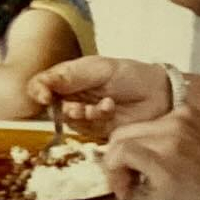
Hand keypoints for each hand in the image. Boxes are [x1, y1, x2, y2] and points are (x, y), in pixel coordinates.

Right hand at [25, 56, 171, 139]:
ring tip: (101, 106)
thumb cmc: (131, 75)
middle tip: (78, 106)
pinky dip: (95, 120)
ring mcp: (85, 114)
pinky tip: (109, 109)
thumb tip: (40, 85)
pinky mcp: (97, 131)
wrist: (160, 94)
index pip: (42, 85)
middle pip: (52, 107)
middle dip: (63, 108)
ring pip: (68, 121)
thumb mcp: (99, 68)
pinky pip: (85, 130)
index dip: (39, 91)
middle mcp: (74, 96)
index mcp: (71, 77)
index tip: (45, 97)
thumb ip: (69, 76)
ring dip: (82, 114)